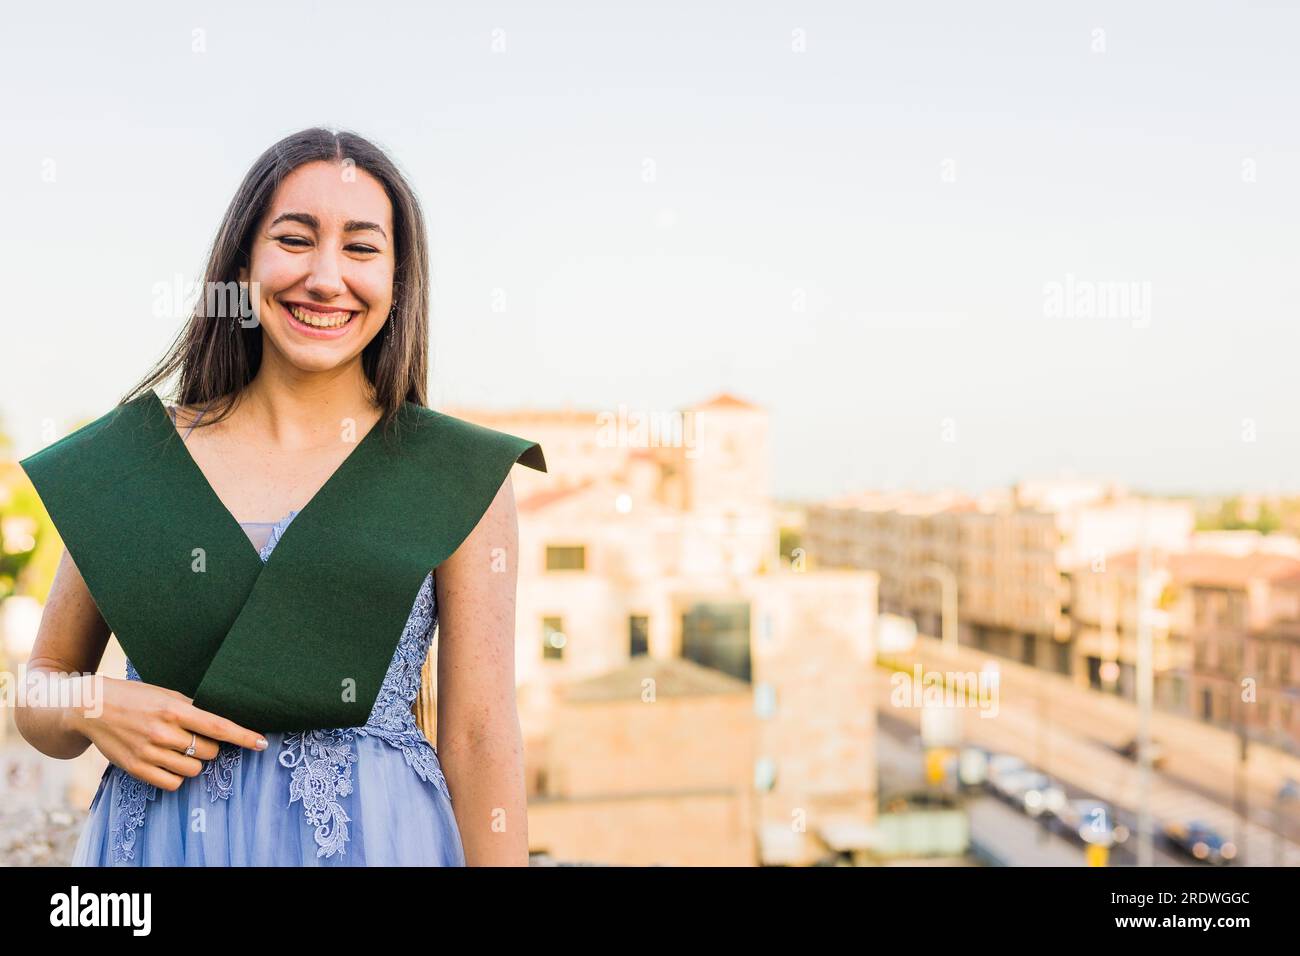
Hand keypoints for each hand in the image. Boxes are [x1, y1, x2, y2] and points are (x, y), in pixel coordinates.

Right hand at [66, 675, 267, 790]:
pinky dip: (177, 776)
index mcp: (174, 709)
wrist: (92, 707)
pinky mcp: (136, 768)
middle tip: (196, 737)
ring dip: (194, 762)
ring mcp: (148, 752)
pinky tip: (170, 762)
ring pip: (193, 770)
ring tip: (180, 749)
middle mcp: (163, 732)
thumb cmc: (137, 697)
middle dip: (211, 747)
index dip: (244, 736)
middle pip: (209, 751)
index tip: (262, 743)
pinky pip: (172, 783)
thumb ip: (192, 708)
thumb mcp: (167, 694)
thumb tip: (225, 720)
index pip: (219, 727)